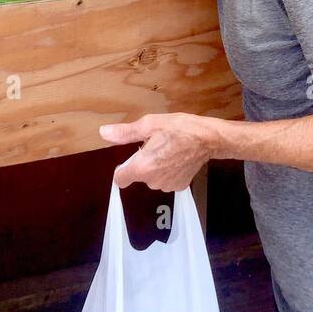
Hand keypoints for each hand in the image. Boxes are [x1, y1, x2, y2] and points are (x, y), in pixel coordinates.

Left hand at [100, 113, 218, 191]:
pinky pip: (166, 180)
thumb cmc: (180, 128)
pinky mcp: (180, 186)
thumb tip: (104, 133)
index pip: (120, 179)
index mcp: (142, 167)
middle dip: (143, 163)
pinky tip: (178, 158)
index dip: (122, 169)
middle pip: (138, 176)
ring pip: (153, 178)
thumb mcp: (151, 124)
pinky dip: (169, 172)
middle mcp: (153, 181)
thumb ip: (126, 133)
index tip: (132, 157)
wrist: (209, 138)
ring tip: (168, 150)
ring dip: (156, 167)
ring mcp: (167, 186)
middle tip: (156, 145)